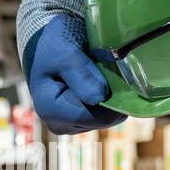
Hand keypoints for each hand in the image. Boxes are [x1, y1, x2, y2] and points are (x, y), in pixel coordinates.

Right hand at [17, 0, 123, 134]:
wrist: (48, 44)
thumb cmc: (53, 44)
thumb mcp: (65, 51)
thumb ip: (82, 74)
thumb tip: (99, 98)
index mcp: (50, 109)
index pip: (95, 117)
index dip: (114, 101)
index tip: (120, 77)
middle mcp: (58, 124)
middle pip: (101, 120)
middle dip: (111, 98)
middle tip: (109, 71)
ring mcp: (68, 125)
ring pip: (104, 119)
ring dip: (109, 98)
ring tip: (101, 74)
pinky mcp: (77, 121)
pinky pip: (101, 116)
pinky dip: (105, 99)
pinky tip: (99, 82)